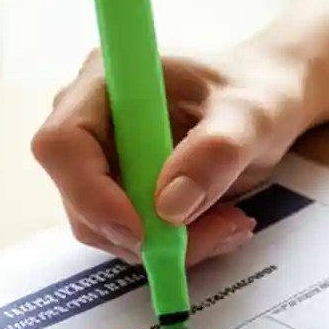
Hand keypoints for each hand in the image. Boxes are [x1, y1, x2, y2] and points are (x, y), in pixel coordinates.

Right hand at [31, 46, 308, 266]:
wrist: (267, 103)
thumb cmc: (257, 93)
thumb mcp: (252, 117)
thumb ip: (214, 153)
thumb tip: (168, 206)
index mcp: (106, 83)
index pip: (62, 145)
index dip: (91, 194)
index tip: (143, 230)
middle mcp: (89, 121)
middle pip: (79, 198)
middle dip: (144, 231)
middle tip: (218, 231)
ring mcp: (99, 160)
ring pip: (104, 228)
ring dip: (167, 243)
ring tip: (231, 224)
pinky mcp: (117, 192)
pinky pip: (128, 237)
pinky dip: (173, 245)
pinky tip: (217, 224)